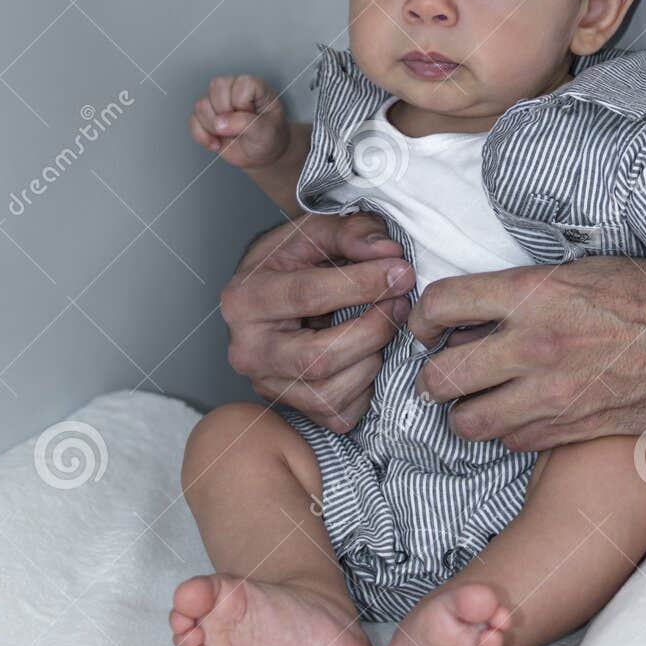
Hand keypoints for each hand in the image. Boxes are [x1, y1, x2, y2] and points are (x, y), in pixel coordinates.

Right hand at [190, 73, 289, 170]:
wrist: (261, 155)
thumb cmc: (269, 138)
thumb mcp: (265, 131)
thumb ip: (245, 123)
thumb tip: (220, 122)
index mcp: (254, 86)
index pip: (240, 84)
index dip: (242, 104)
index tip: (251, 117)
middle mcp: (234, 89)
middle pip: (216, 88)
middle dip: (225, 113)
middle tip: (238, 127)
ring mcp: (217, 101)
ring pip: (201, 104)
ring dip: (213, 126)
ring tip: (228, 136)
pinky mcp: (205, 116)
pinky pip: (193, 120)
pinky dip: (202, 135)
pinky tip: (215, 142)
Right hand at [220, 212, 415, 430]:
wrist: (273, 291)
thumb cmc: (293, 260)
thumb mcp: (316, 231)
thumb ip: (352, 232)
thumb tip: (389, 252)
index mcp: (244, 298)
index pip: (307, 295)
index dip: (362, 284)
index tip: (401, 273)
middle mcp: (247, 349)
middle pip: (318, 358)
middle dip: (372, 330)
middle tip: (401, 303)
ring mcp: (267, 384)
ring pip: (329, 392)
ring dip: (372, 359)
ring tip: (385, 326)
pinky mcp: (290, 408)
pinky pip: (338, 414)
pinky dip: (365, 388)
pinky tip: (369, 355)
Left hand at [408, 254, 645, 452]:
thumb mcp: (580, 272)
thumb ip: (524, 293)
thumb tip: (476, 313)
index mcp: (533, 294)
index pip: (441, 304)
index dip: (421, 318)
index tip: (426, 326)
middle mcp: (534, 345)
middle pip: (440, 376)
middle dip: (432, 376)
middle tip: (444, 371)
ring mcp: (551, 394)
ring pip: (466, 422)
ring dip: (463, 412)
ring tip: (477, 399)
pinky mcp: (570, 430)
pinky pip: (510, 441)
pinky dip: (504, 431)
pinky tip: (517, 413)